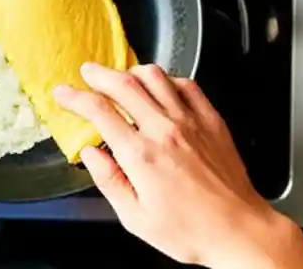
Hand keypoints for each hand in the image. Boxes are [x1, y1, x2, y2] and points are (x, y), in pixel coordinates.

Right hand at [55, 63, 302, 268]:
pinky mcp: (212, 121)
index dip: (75, 97)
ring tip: (122, 77)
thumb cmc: (191, 231)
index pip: (99, 111)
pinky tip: (162, 87)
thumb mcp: (136, 218)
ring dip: (131, 71)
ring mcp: (191, 122)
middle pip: (123, 84)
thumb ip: (109, 181)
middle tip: (87, 73)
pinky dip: (168, 79)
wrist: (239, 231)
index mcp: (141, 155)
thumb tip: (91, 154)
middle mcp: (164, 131)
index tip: (63, 93)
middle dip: (99, 74)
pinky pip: (187, 85)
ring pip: (155, 76)